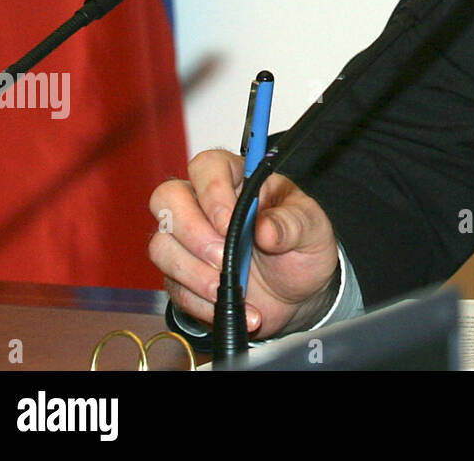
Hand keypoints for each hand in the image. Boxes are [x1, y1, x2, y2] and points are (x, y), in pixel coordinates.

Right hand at [148, 149, 339, 338]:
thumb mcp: (312, 230)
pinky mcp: (182, 276)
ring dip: (193, 272)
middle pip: (167, 198)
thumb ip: (293, 224)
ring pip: (161, 245)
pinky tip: (236, 307)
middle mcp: (204, 205)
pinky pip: (173, 286)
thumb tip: (266, 228)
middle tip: (224, 257)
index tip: (229, 223)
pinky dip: (202, 301)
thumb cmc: (301, 247)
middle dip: (192, 232)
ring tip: (232, 289)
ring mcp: (188, 240)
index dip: (211, 191)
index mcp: (238, 179)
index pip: (207, 166)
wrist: (298, 292)